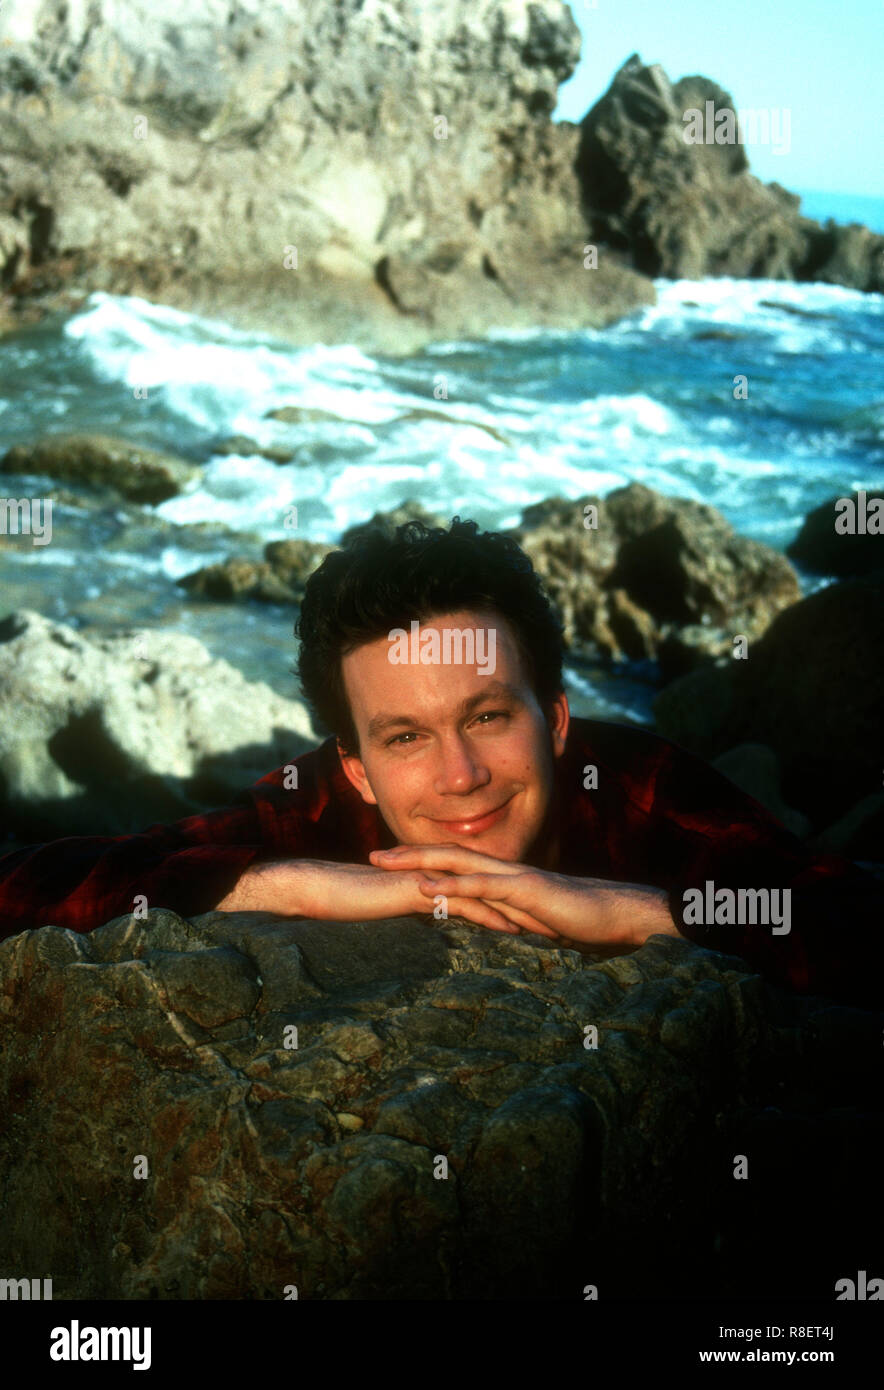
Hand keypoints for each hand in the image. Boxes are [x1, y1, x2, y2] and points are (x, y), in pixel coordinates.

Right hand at [216, 857, 524, 932]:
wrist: (321, 890)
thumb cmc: (348, 902)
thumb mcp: (390, 909)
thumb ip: (412, 912)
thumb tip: (428, 926)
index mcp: (435, 877)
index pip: (482, 889)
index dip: (511, 903)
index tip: (539, 919)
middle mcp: (438, 873)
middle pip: (493, 888)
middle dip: (526, 905)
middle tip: (559, 922)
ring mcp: (431, 879)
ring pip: (485, 894)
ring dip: (518, 912)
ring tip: (548, 929)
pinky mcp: (421, 891)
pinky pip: (462, 904)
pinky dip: (489, 917)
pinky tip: (511, 931)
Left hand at [369, 843, 679, 948]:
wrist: (618, 916)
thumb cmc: (581, 922)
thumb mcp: (535, 924)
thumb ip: (511, 921)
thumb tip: (492, 931)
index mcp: (505, 878)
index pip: (457, 865)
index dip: (424, 862)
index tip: (391, 865)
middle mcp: (505, 870)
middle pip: (448, 855)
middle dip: (409, 854)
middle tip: (372, 856)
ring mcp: (514, 877)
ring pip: (458, 863)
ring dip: (419, 862)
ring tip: (386, 863)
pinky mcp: (524, 891)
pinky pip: (481, 886)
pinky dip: (451, 885)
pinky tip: (426, 887)